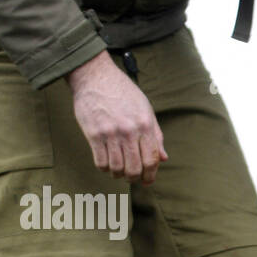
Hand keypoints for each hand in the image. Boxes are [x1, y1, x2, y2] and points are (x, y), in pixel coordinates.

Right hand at [67, 50, 167, 184]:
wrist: (95, 76)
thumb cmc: (123, 92)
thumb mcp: (145, 109)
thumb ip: (155, 135)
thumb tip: (163, 158)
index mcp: (145, 125)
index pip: (152, 159)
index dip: (151, 174)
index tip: (147, 180)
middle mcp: (129, 130)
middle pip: (135, 167)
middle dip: (135, 178)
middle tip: (132, 178)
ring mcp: (110, 133)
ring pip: (117, 168)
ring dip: (119, 175)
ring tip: (119, 172)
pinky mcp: (93, 133)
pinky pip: (100, 161)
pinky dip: (105, 168)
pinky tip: (107, 165)